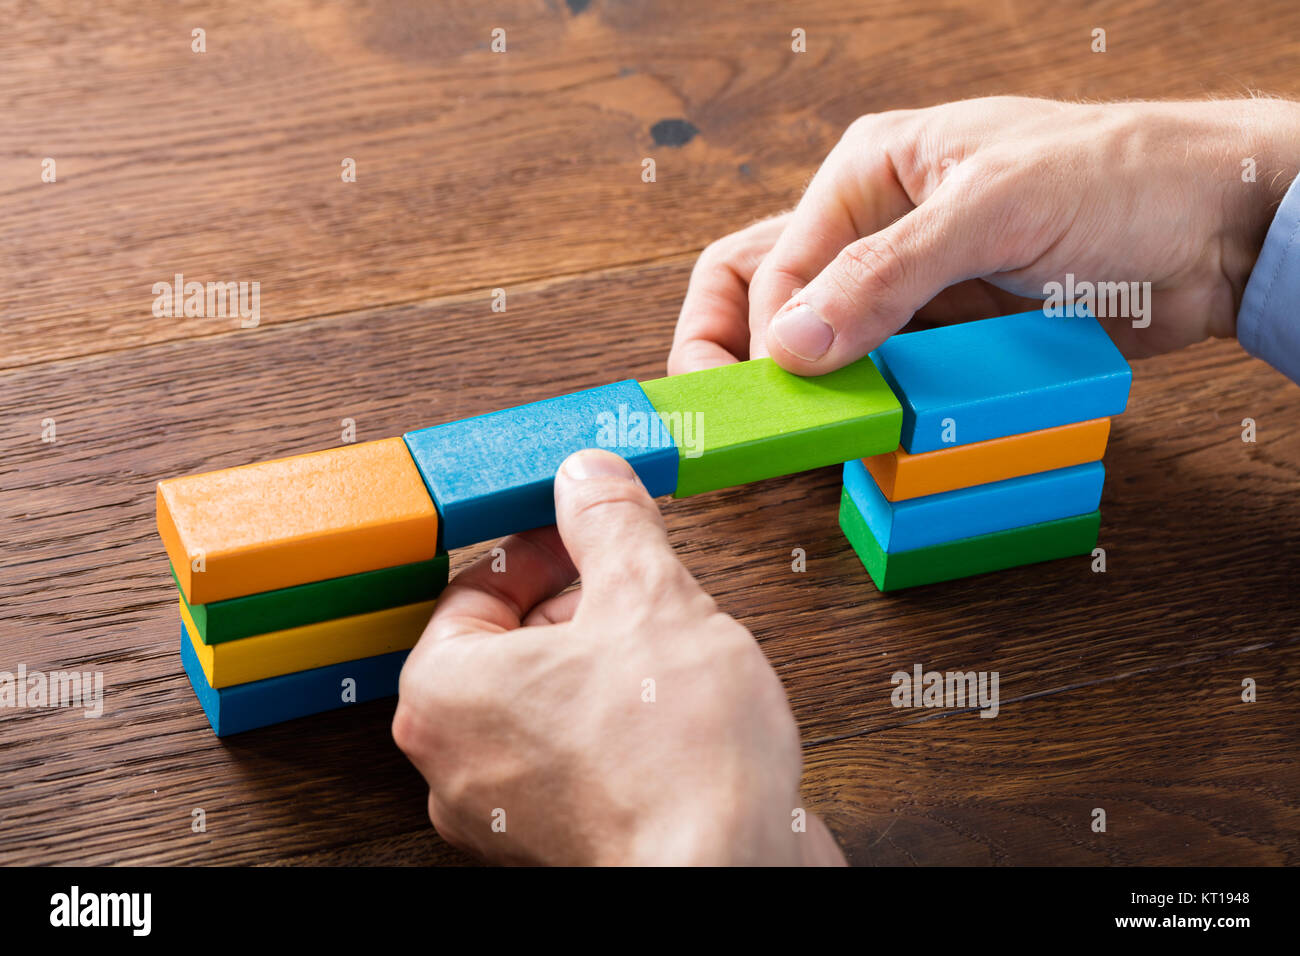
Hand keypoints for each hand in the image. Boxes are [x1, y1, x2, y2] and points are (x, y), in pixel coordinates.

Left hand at [392, 449, 844, 865]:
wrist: (730, 873)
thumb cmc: (673, 758)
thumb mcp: (648, 596)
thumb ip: (610, 524)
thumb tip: (589, 479)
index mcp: (444, 694)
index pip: (475, 586)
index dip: (542, 545)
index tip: (587, 526)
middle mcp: (459, 761)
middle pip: (510, 644)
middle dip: (580, 603)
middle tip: (638, 582)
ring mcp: (509, 811)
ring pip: (549, 699)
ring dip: (605, 659)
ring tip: (669, 643)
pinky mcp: (563, 839)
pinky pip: (578, 752)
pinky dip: (618, 719)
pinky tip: (675, 707)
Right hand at [670, 96, 1299, 375]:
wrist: (1221, 230)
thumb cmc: (1122, 178)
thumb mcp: (993, 209)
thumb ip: (885, 275)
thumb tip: (793, 344)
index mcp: (869, 174)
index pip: (768, 263)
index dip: (764, 334)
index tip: (780, 393)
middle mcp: (876, 232)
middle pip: (772, 303)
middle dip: (754, 365)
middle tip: (755, 427)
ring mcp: (913, 291)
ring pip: (826, 354)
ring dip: (819, 398)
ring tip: (816, 442)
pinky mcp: (949, 339)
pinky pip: (886, 383)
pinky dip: (872, 413)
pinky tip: (874, 435)